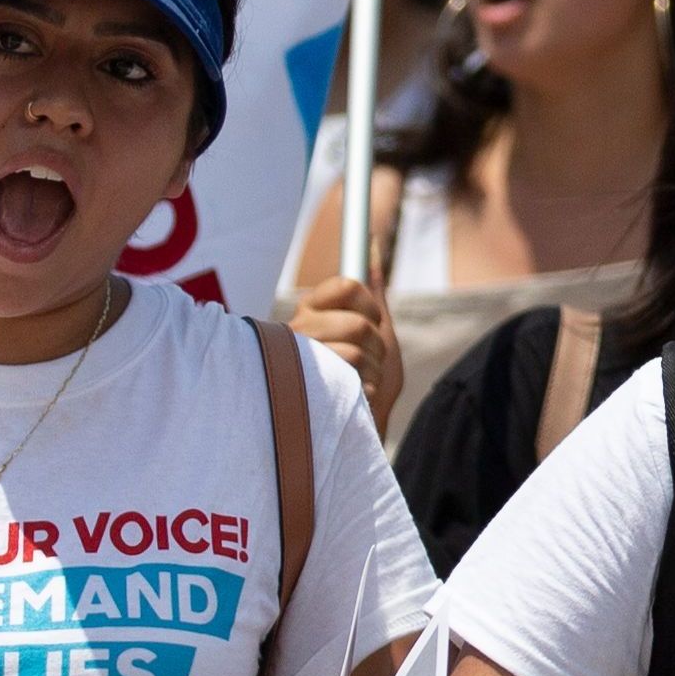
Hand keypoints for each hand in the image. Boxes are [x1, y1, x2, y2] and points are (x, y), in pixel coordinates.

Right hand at [289, 274, 403, 431]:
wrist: (354, 432)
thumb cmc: (365, 383)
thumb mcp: (376, 334)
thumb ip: (373, 293)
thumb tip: (374, 243)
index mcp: (312, 310)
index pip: (347, 285)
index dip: (371, 305)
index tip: (373, 321)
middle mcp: (298, 329)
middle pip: (359, 322)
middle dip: (377, 347)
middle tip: (367, 362)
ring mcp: (297, 357)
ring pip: (356, 347)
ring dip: (373, 372)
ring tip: (359, 384)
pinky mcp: (301, 384)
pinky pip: (349, 373)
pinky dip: (364, 389)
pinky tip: (351, 397)